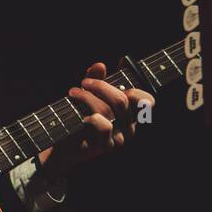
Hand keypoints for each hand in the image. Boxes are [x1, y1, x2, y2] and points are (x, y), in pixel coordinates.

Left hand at [36, 62, 154, 175]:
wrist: (64, 141)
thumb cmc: (79, 116)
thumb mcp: (89, 94)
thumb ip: (97, 79)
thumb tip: (100, 65)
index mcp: (131, 114)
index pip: (147, 102)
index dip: (135, 88)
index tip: (116, 77)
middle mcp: (129, 127)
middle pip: (122, 100)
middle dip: (100, 86)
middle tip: (84, 82)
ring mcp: (119, 138)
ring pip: (108, 110)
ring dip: (87, 97)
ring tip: (73, 93)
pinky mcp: (105, 146)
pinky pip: (104, 126)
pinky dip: (90, 117)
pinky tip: (80, 116)